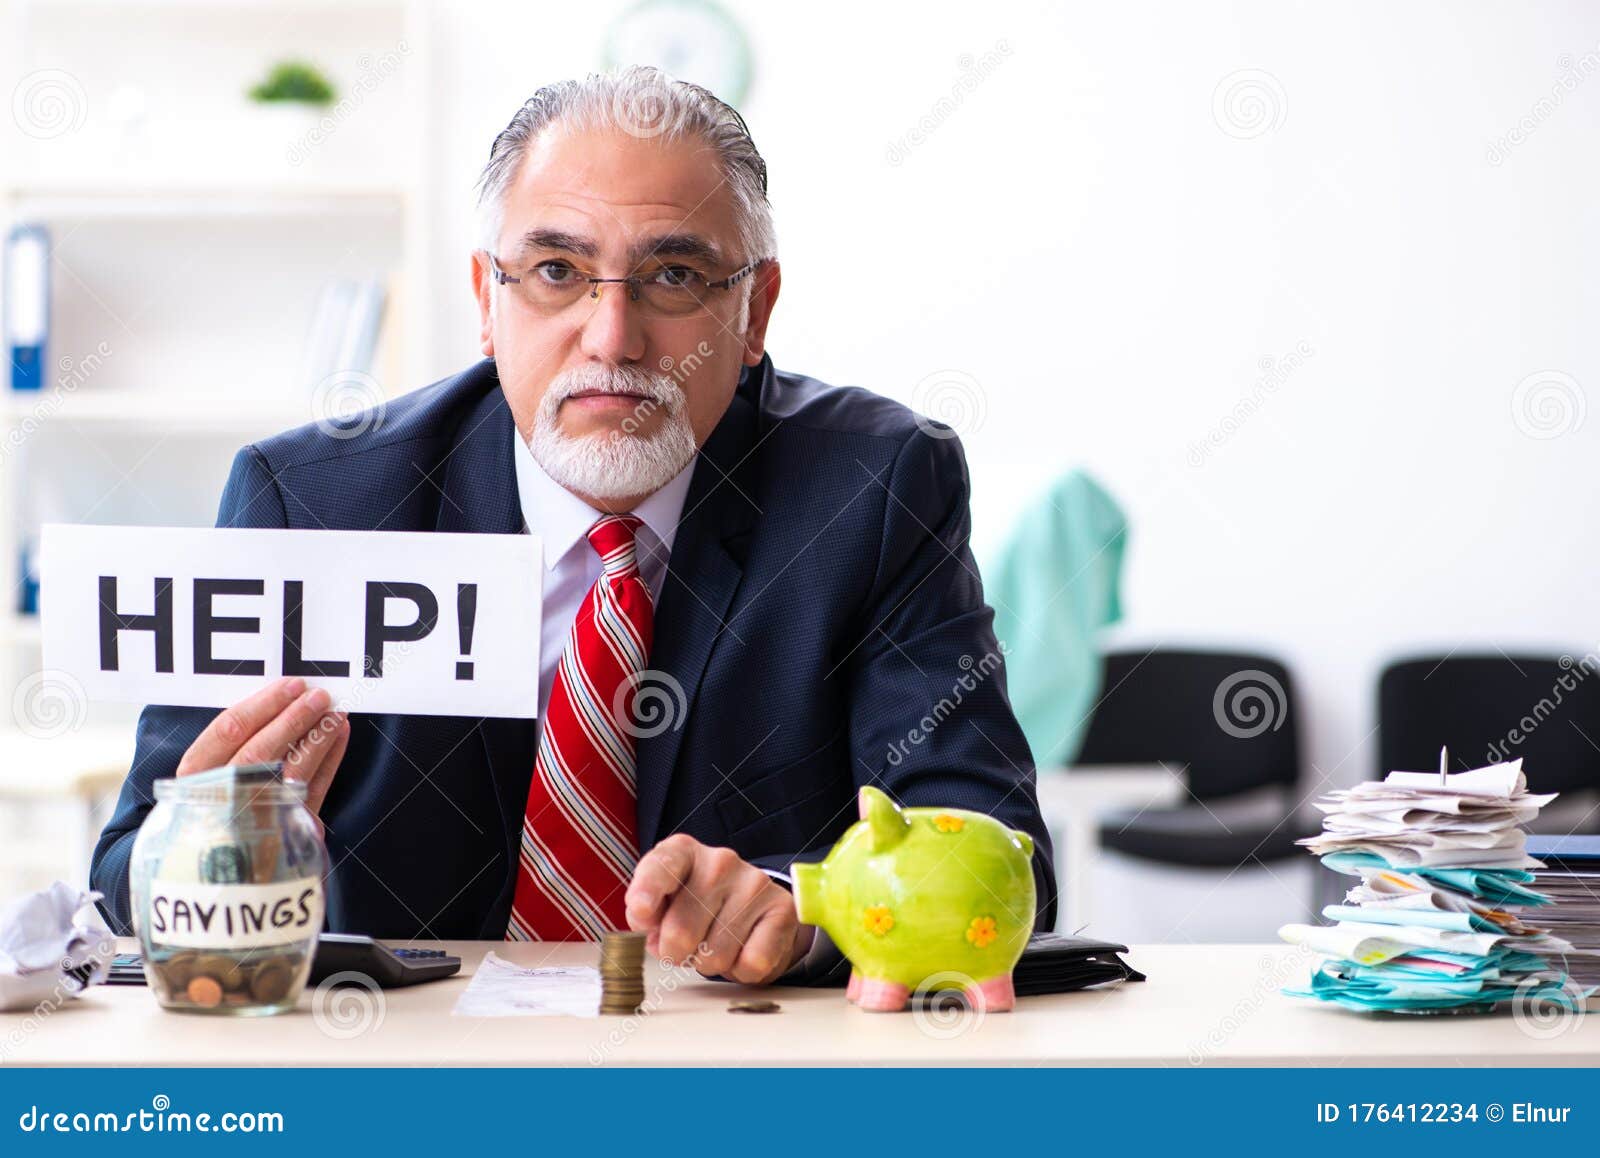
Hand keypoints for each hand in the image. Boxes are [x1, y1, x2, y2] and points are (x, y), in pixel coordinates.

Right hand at [176, 676, 349, 834]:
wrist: (222, 876)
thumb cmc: (214, 812)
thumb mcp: (204, 780)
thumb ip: (229, 748)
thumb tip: (276, 703)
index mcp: (193, 781)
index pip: (227, 732)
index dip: (262, 705)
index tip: (290, 685)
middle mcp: (221, 800)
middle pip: (260, 750)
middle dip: (294, 718)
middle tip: (319, 695)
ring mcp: (256, 819)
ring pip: (291, 769)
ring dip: (318, 735)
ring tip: (336, 711)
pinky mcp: (288, 832)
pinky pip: (314, 789)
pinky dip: (330, 760)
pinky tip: (339, 736)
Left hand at [624, 834, 809, 985]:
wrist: (753, 908)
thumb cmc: (696, 906)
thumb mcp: (664, 903)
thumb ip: (645, 913)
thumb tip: (645, 922)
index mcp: (683, 852)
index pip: (661, 867)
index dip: (647, 891)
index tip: (640, 910)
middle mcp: (719, 861)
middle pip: (681, 932)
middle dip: (677, 954)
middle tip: (686, 947)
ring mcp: (754, 883)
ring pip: (715, 955)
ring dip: (709, 963)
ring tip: (716, 944)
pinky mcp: (782, 910)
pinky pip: (751, 964)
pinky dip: (741, 971)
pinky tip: (742, 950)